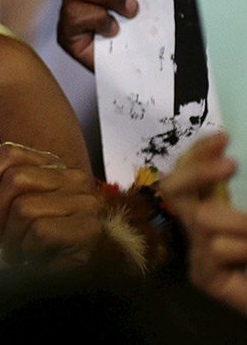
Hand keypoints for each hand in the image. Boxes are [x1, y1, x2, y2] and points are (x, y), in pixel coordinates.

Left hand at [0, 143, 99, 266]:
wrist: (93, 267)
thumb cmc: (47, 238)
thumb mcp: (22, 207)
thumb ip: (3, 193)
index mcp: (53, 165)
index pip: (10, 153)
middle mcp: (71, 178)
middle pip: (15, 179)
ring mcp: (83, 202)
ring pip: (24, 208)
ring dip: (11, 238)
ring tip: (13, 253)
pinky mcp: (87, 228)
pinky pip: (40, 231)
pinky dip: (28, 249)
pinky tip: (34, 258)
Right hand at [159, 133, 246, 316]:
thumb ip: (244, 192)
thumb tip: (235, 165)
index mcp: (215, 205)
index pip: (190, 170)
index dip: (198, 152)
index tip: (222, 137)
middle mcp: (202, 224)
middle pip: (173, 187)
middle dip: (197, 171)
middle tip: (230, 165)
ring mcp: (199, 251)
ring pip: (200, 220)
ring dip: (239, 222)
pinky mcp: (203, 276)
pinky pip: (214, 250)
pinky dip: (241, 248)